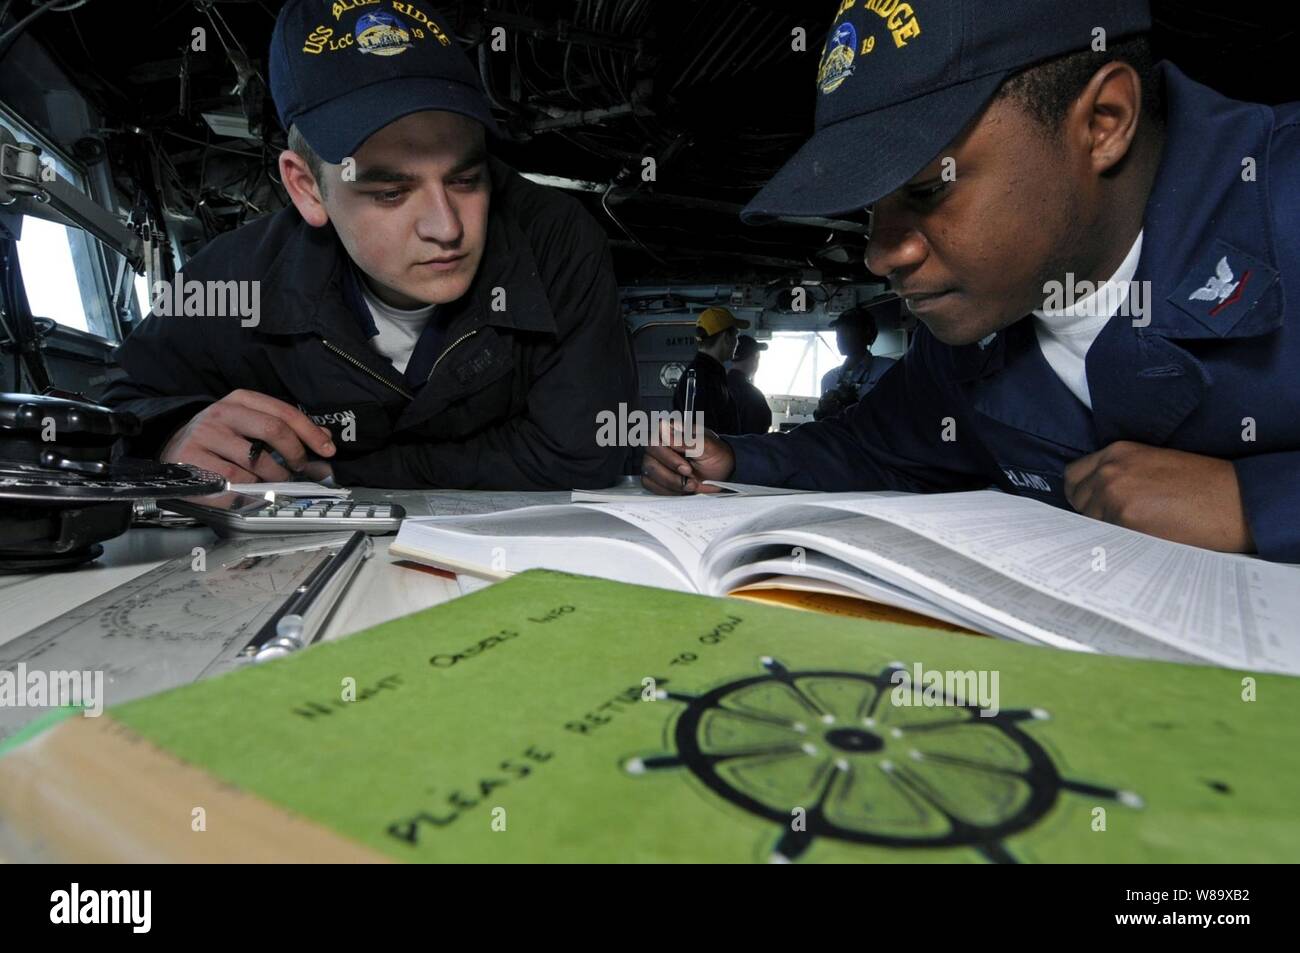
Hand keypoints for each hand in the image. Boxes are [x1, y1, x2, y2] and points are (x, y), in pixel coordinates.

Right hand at [160, 389, 335, 483]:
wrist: (173, 449)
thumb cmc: (220, 439)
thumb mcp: (250, 425)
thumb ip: (285, 429)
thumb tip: (324, 438)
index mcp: (240, 400)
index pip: (283, 412)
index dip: (310, 432)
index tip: (328, 449)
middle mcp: (221, 412)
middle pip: (273, 430)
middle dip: (295, 453)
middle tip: (302, 468)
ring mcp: (205, 435)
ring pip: (256, 461)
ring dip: (273, 477)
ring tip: (273, 480)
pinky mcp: (192, 459)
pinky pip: (235, 480)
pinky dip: (250, 489)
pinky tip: (250, 488)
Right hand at [641, 423, 734, 494]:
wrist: (722, 473)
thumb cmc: (715, 455)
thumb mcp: (707, 447)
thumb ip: (685, 439)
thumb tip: (664, 427)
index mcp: (672, 431)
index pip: (655, 440)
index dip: (668, 457)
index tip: (686, 467)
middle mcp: (660, 445)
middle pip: (649, 458)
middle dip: (672, 473)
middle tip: (690, 475)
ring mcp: (656, 460)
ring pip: (648, 473)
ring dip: (671, 483)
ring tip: (690, 484)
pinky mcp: (654, 476)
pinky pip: (650, 484)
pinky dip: (667, 490)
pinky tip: (682, 488)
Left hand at [1064, 441, 1253, 552]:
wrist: (1237, 501)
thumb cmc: (1202, 485)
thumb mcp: (1153, 465)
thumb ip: (1122, 475)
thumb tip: (1096, 499)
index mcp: (1117, 452)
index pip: (1074, 476)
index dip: (1082, 494)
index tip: (1093, 506)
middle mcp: (1110, 470)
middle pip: (1076, 499)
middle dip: (1090, 513)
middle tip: (1115, 524)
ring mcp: (1113, 494)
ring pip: (1087, 521)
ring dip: (1103, 529)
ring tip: (1133, 532)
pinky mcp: (1124, 519)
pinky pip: (1103, 537)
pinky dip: (1113, 542)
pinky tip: (1135, 542)